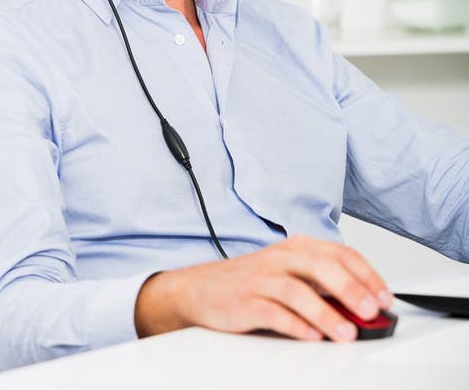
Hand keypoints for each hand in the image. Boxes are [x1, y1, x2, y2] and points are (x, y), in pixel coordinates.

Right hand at [134, 234, 392, 341]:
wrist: (200, 288)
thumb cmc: (252, 282)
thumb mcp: (290, 274)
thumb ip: (323, 285)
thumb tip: (363, 305)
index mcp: (296, 247)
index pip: (338, 253)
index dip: (366, 274)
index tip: (384, 296)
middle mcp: (280, 258)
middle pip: (321, 266)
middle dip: (351, 289)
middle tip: (371, 310)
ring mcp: (261, 279)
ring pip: (298, 290)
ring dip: (326, 313)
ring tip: (346, 333)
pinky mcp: (244, 302)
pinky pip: (272, 312)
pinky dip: (294, 325)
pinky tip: (310, 336)